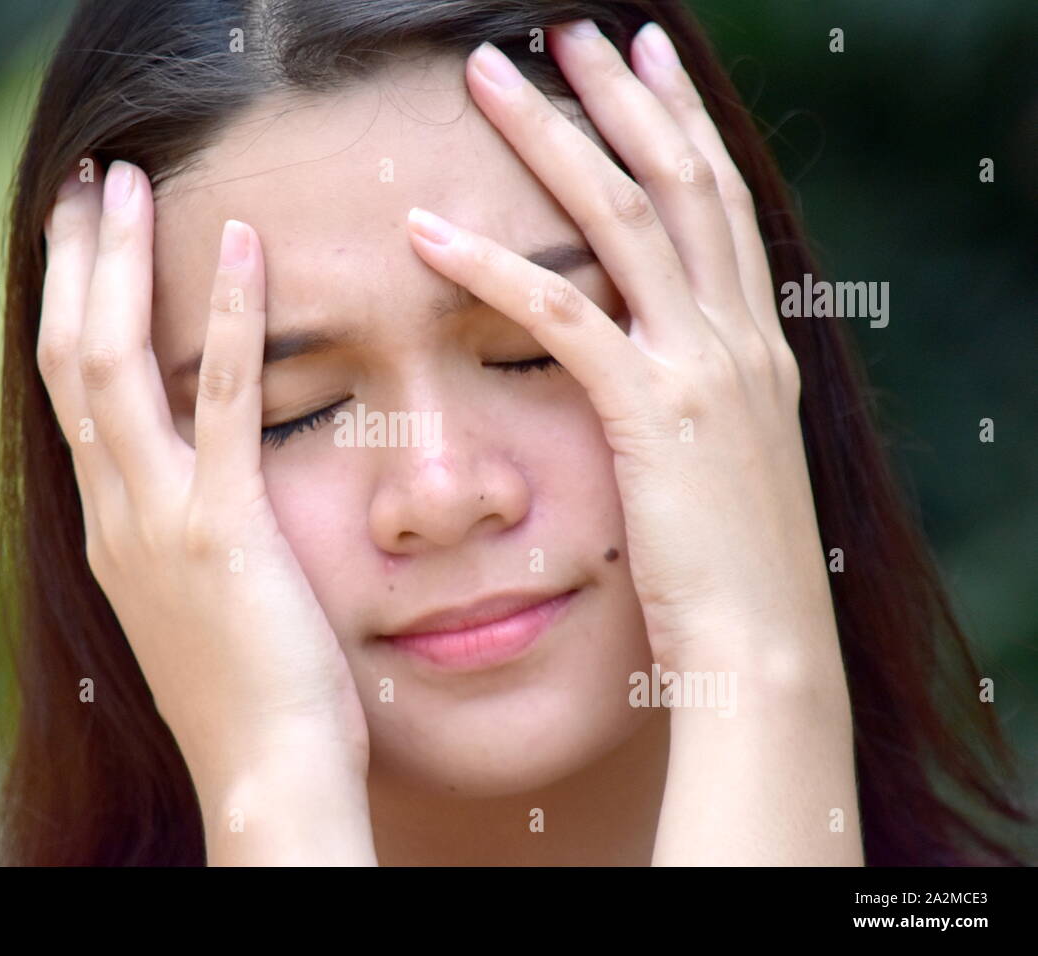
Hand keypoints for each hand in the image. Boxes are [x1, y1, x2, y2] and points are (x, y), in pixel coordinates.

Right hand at [38, 160, 369, 799]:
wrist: (263, 776)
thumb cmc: (246, 696)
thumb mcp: (191, 602)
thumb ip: (179, 535)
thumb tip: (201, 487)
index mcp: (108, 527)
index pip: (71, 395)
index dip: (70, 307)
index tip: (83, 242)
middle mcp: (112, 513)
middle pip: (68, 359)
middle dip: (72, 262)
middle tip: (85, 181)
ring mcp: (157, 520)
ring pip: (112, 364)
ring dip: (117, 262)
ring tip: (125, 180)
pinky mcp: (222, 529)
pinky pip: (224, 402)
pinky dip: (232, 316)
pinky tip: (243, 244)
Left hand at [405, 20, 837, 675]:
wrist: (765, 655)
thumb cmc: (731, 577)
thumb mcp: (721, 470)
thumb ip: (692, 405)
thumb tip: (647, 372)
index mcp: (757, 350)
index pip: (719, 206)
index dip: (680, 125)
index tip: (641, 64)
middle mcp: (741, 340)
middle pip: (680, 181)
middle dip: (622, 97)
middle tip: (575, 30)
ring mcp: (704, 371)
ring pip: (625, 220)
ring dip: (552, 140)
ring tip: (487, 77)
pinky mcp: (654, 415)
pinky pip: (561, 318)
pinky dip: (491, 266)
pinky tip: (426, 229)